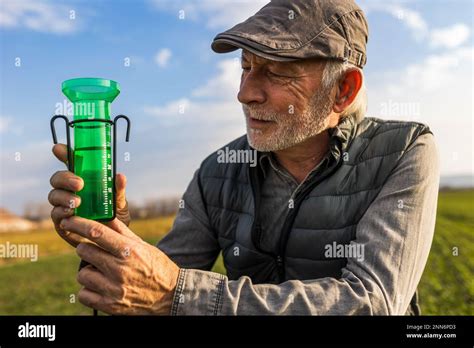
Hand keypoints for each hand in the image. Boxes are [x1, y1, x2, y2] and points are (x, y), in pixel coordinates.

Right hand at [49, 144, 130, 246]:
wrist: (111, 242)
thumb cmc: (114, 217)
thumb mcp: (119, 203)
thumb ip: (118, 190)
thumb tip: (120, 176)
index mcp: (83, 181)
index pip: (70, 164)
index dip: (63, 154)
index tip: (58, 149)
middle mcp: (69, 191)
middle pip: (57, 178)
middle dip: (65, 178)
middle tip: (79, 184)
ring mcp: (63, 206)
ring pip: (53, 195)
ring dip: (64, 196)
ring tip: (77, 202)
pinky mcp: (61, 222)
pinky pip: (56, 214)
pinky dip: (62, 212)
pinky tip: (71, 213)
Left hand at [59, 216, 179, 314]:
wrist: (170, 296)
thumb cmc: (157, 267)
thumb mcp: (143, 246)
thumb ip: (122, 232)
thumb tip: (105, 217)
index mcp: (129, 251)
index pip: (96, 233)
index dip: (78, 224)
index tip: (68, 221)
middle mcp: (120, 269)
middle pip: (84, 251)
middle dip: (86, 249)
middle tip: (96, 252)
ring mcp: (114, 289)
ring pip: (82, 274)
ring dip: (88, 271)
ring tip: (102, 272)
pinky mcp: (110, 305)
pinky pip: (83, 294)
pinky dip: (89, 290)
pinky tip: (101, 286)